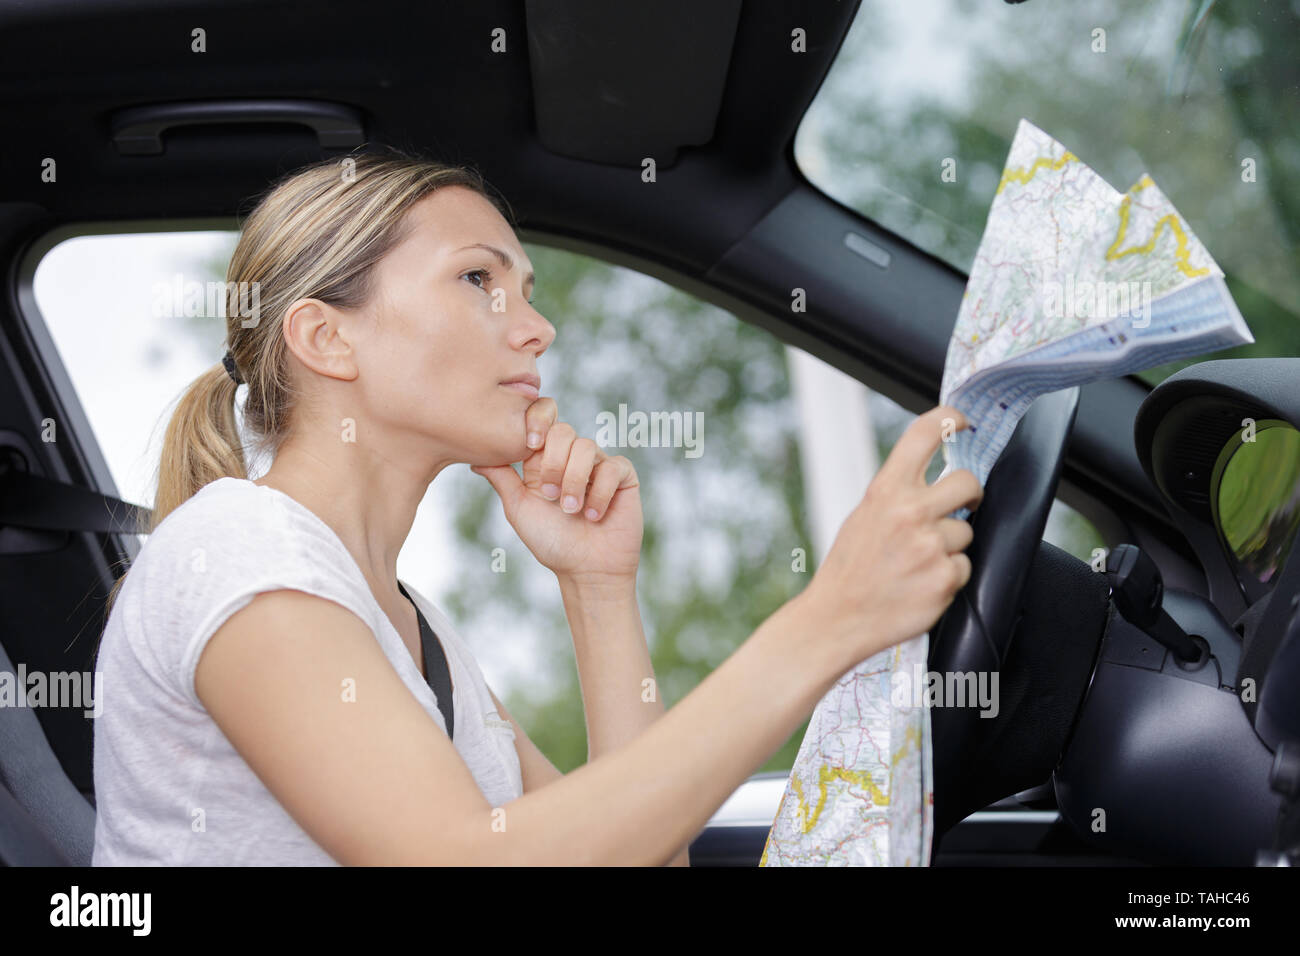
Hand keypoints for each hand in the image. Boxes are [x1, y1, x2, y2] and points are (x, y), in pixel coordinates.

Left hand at [470, 397, 643, 583]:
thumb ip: (502, 479)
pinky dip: (599, 493)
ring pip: (587, 447)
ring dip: (574, 482)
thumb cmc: (552, 542)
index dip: (537, 421)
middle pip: (563, 431)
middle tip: (550, 495)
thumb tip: (475, 458)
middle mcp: (573, 459)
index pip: (543, 422)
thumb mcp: (519, 508)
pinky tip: (594, 515)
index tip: (529, 445)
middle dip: (554, 463)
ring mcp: (599, 466)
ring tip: (571, 510)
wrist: (586, 570)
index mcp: (546, 460)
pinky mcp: (623, 477)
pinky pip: (613, 467)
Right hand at [802, 405, 982, 664]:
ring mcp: (930, 546)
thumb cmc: (850, 568)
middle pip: (967, 482)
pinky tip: (921, 583)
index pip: (924, 435)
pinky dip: (948, 576)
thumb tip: (935, 479)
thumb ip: (897, 494)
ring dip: (950, 546)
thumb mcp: (863, 517)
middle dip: (970, 493)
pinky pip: (964, 566)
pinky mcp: (945, 578)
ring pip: (966, 531)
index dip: (951, 418)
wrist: (837, 618)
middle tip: (963, 504)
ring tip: (917, 563)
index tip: (963, 420)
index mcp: (885, 491)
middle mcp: (909, 513)